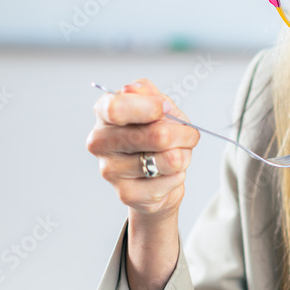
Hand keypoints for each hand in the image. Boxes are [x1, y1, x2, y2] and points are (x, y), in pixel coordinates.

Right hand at [87, 79, 200, 219]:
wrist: (152, 177)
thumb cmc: (153, 138)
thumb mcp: (155, 107)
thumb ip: (150, 95)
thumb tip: (149, 97)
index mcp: (104, 115)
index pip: (116, 108)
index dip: (148, 107)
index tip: (165, 109)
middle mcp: (100, 142)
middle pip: (156, 135)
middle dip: (183, 134)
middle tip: (188, 135)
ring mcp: (111, 170)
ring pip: (169, 159)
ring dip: (184, 156)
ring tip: (177, 156)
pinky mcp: (127, 194)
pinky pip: (170, 180)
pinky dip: (178, 175)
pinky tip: (167, 174)